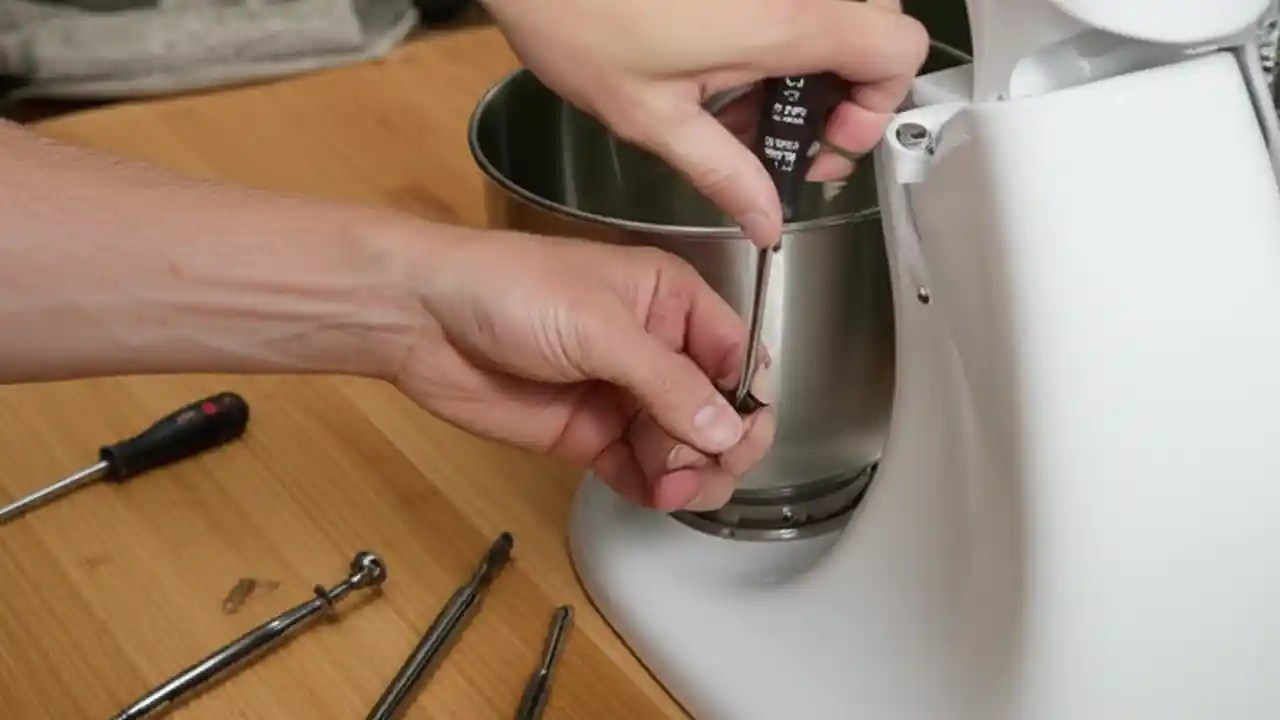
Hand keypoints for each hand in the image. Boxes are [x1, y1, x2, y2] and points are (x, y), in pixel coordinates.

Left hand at [397, 229, 774, 511]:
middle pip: (716, 410)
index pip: (736, 357)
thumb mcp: (598, 327)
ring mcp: (623, 396)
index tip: (739, 438)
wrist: (423, 319)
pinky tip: (652, 494)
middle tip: (699, 468)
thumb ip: (666, 382)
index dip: (746, 401)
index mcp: (671, 302)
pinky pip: (638, 469)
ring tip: (670, 487)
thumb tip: (727, 431)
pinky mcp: (589, 435)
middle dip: (718, 445)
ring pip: (682, 447)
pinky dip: (652, 487)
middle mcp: (656, 350)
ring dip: (689, 473)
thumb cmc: (511, 291)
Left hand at [481, 0, 928, 247]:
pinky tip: (723, 67)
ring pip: (832, 12)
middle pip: (875, 27)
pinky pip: (788, 2)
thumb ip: (724, 174)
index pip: (896, 50)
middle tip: (788, 127)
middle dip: (844, 87)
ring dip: (805, 63)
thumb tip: (766, 220)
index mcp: (784, 21)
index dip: (877, 105)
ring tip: (742, 102)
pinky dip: (776, 35)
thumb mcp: (653, 118)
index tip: (824, 139)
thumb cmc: (577, 17)